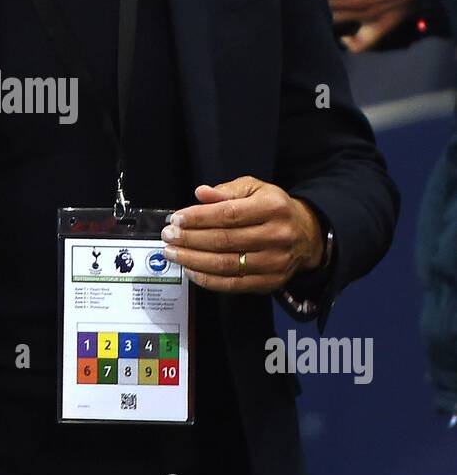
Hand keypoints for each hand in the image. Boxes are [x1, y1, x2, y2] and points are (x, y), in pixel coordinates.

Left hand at [161, 178, 322, 293]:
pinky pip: (233, 284)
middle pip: (224, 240)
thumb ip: (227, 190)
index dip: (198, 218)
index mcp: (273, 207)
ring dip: (193, 260)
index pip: (228, 214)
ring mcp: (275, 262)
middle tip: (168, 236)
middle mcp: (277, 235)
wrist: (306, 235)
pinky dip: (207, 279)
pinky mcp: (270, 282)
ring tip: (173, 253)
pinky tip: (190, 270)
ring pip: (226, 264)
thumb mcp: (255, 189)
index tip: (176, 219)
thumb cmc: (274, 208)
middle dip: (190, 239)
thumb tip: (200, 193)